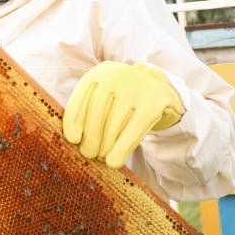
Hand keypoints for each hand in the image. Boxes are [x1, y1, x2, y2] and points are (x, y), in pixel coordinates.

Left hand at [63, 61, 183, 168]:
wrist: (162, 87)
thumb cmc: (123, 97)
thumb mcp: (105, 94)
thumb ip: (88, 110)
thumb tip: (75, 139)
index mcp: (99, 73)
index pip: (79, 99)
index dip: (72, 121)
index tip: (73, 140)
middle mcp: (117, 76)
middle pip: (97, 113)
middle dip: (91, 138)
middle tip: (88, 154)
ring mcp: (138, 86)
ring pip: (115, 124)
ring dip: (105, 146)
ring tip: (101, 158)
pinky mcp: (155, 101)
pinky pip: (134, 130)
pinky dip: (121, 148)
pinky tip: (114, 161)